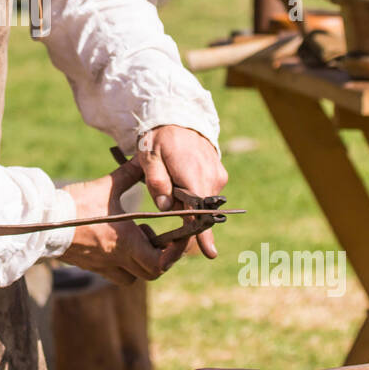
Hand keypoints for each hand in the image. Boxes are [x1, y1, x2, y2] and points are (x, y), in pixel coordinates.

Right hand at [58, 159, 185, 287]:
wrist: (42, 221)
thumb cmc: (75, 204)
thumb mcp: (106, 186)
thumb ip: (129, 173)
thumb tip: (143, 160)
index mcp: (126, 242)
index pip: (161, 262)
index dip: (174, 254)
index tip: (176, 239)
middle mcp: (117, 258)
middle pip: (152, 273)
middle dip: (160, 258)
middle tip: (156, 237)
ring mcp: (103, 265)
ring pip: (133, 277)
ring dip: (140, 264)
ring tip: (136, 240)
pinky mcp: (90, 266)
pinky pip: (114, 273)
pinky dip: (122, 265)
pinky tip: (116, 243)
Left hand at [136, 125, 227, 259]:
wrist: (178, 117)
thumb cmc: (160, 138)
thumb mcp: (149, 157)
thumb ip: (156, 181)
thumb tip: (165, 207)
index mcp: (193, 173)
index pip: (200, 209)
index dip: (202, 232)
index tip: (209, 252)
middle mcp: (211, 176)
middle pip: (202, 210)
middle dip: (188, 219)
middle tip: (170, 215)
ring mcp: (217, 175)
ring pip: (203, 202)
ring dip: (189, 204)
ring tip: (170, 185)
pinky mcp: (219, 174)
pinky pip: (206, 192)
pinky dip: (194, 194)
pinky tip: (180, 182)